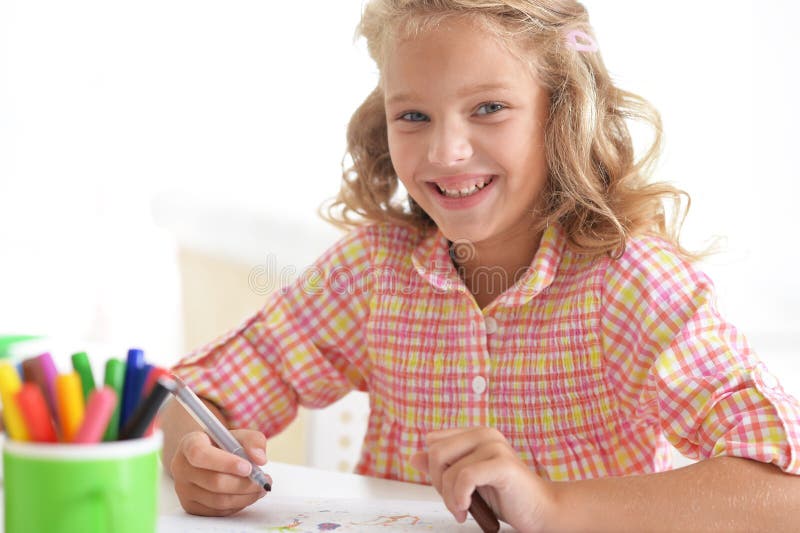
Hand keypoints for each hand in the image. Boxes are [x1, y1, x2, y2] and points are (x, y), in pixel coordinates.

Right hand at [170, 428, 271, 515]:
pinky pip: (218, 511)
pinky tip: (247, 495)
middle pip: (214, 481)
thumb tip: (260, 459)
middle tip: (262, 480)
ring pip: (218, 500)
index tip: (248, 467)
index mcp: (190, 444)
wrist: (208, 458)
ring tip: (260, 487)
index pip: (200, 454)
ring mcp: (183, 489)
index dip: (225, 463)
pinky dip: (237, 505)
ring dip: (245, 496)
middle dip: (244, 483)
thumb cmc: (223, 445)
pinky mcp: (190, 506)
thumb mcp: (238, 436)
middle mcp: (181, 467)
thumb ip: (253, 441)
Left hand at [410, 427, 556, 532]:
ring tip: (463, 510)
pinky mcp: (502, 464)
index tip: (449, 489)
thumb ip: (443, 468)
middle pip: (436, 453)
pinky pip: (464, 478)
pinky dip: (460, 497)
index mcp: (476, 434)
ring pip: (448, 469)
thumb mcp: (468, 481)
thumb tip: (414, 457)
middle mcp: (485, 434)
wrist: (541, 510)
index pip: (434, 442)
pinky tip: (467, 508)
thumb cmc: (506, 496)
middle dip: (438, 483)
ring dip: (450, 498)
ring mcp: (494, 446)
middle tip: (454, 502)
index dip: (435, 469)